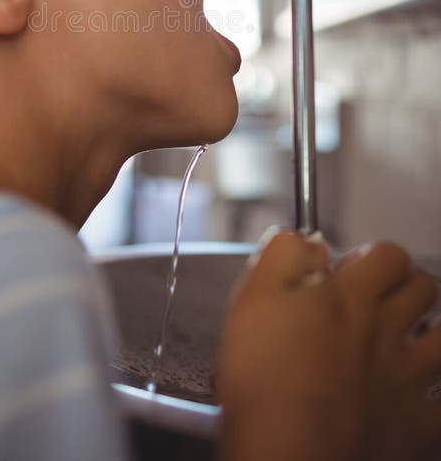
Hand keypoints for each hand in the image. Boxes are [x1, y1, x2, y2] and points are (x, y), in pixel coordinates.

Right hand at [216, 231, 440, 460]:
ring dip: (431, 333)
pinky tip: (413, 396)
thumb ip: (283, 255)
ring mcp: (405, 380)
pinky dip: (432, 397)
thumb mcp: (254, 296)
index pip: (387, 254)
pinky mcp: (413, 427)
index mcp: (351, 296)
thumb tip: (303, 239)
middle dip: (406, 284)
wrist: (290, 454)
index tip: (353, 266)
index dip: (373, 255)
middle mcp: (386, 331)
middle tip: (382, 296)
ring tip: (407, 338)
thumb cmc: (267, 380)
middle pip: (423, 289)